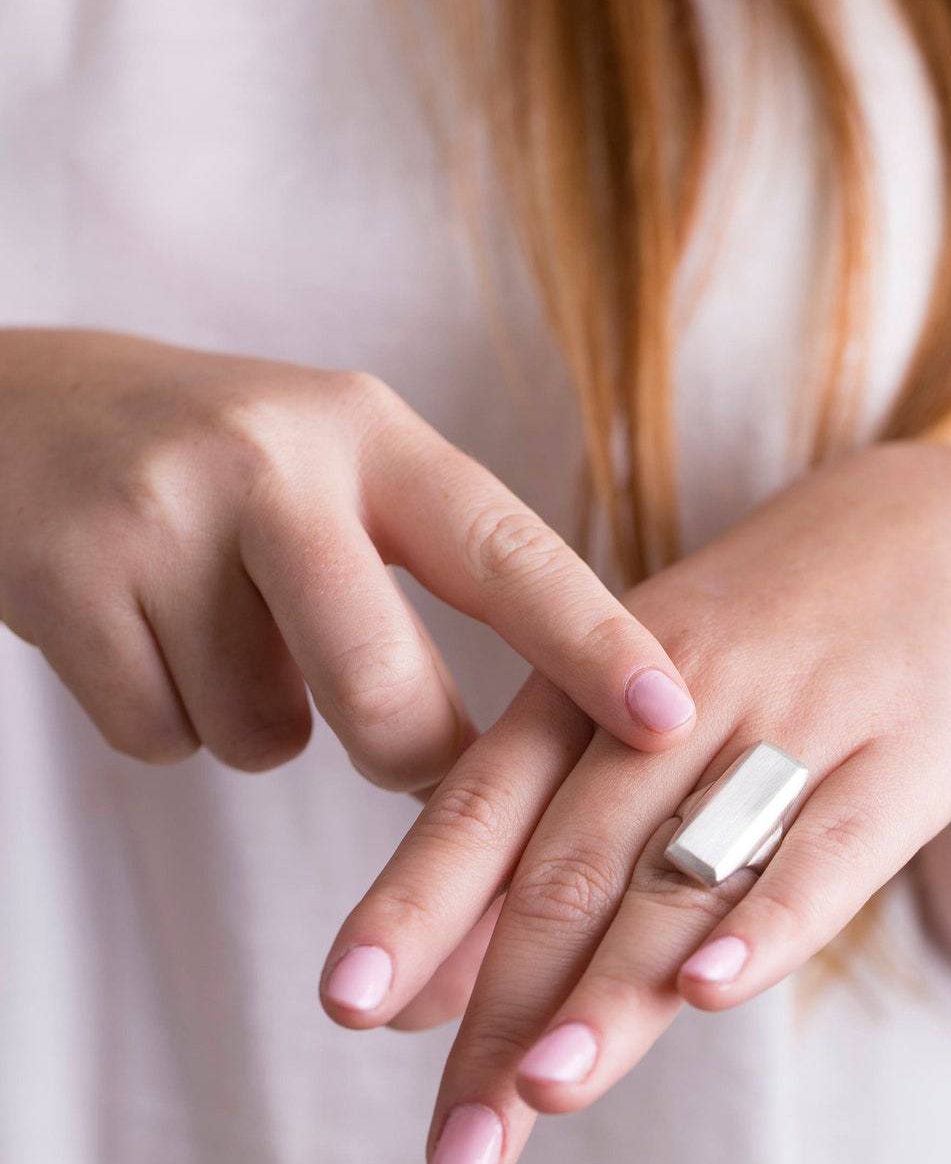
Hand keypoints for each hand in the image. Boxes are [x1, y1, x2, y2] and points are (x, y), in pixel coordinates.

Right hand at [0, 329, 694, 791]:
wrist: (10, 404)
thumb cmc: (211, 459)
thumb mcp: (326, 458)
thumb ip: (415, 562)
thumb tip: (493, 748)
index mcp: (365, 428)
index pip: (505, 549)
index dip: (593, 642)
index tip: (671, 716)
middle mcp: (273, 460)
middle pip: (383, 690)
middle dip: (405, 759)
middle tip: (399, 757)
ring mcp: (162, 518)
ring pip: (262, 734)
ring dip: (249, 716)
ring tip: (203, 620)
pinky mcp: (66, 581)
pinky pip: (161, 738)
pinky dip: (161, 718)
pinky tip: (133, 631)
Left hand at [319, 440, 950, 1163]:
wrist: (924, 529)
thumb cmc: (749, 643)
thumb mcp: (626, 708)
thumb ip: (538, 841)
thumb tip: (432, 990)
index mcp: (584, 686)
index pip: (484, 804)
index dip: (415, 903)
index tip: (349, 1006)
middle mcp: (667, 703)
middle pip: (569, 864)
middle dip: (502, 1010)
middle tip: (456, 1147)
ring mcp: (784, 726)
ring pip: (681, 868)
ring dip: (610, 985)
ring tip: (542, 1089)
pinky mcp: (895, 761)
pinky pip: (823, 848)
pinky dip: (765, 922)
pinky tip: (709, 994)